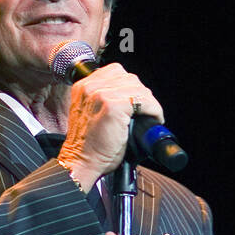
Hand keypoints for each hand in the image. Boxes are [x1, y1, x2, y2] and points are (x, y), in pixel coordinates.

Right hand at [58, 65, 164, 191]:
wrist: (81, 162)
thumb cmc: (89, 146)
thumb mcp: (92, 114)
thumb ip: (105, 100)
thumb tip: (131, 100)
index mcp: (83, 86)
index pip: (116, 72)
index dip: (131, 86)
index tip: (137, 102)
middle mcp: (90, 86)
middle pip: (129, 78)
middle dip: (142, 94)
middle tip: (146, 112)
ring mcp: (100, 94)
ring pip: (138, 88)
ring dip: (150, 103)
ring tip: (151, 117)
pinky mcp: (112, 106)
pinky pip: (142, 100)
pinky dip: (153, 110)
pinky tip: (154, 119)